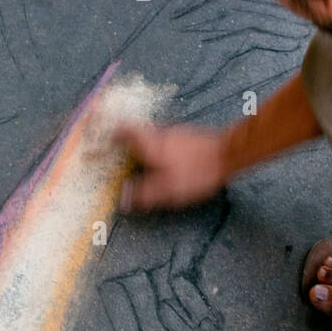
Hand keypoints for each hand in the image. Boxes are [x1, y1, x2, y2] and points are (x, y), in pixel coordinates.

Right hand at [115, 121, 230, 212]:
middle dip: (125, 142)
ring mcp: (174, 132)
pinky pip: (164, 140)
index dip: (110, 136)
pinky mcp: (187, 136)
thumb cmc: (195, 171)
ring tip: (141, 163)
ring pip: (151, 136)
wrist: (228, 154)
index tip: (103, 144)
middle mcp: (158, 133)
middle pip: (135, 131)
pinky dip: (158, 149)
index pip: (122, 130)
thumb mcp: (166, 189)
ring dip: (142, 146)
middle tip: (119, 155)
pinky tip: (165, 163)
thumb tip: (123, 200)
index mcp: (148, 143)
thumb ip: (142, 194)